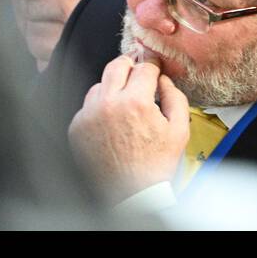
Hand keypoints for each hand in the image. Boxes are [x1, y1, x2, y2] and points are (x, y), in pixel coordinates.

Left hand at [68, 55, 189, 202]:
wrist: (131, 194)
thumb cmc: (155, 165)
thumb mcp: (179, 130)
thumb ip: (175, 97)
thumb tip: (164, 80)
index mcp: (135, 102)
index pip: (143, 68)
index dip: (152, 64)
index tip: (153, 66)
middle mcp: (108, 104)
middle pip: (116, 66)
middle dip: (129, 64)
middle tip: (136, 68)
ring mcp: (89, 116)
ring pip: (100, 85)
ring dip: (113, 88)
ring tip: (124, 103)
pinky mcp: (77, 128)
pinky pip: (87, 107)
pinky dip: (99, 109)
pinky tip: (110, 122)